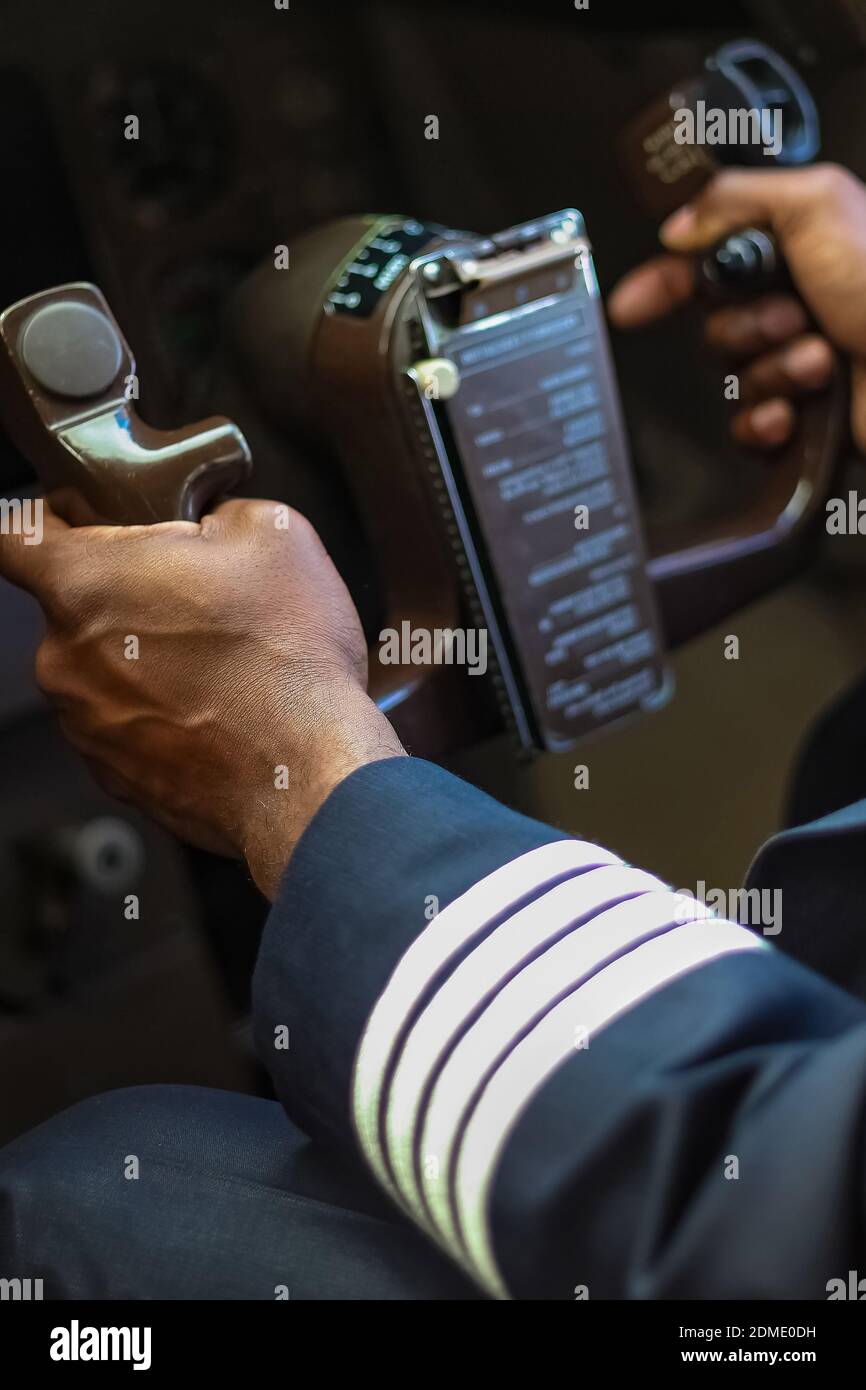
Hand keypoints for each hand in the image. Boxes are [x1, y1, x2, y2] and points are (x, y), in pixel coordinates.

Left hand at [0, 498, 404, 899]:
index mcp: (85, 584)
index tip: (81, 520)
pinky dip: (165, 715)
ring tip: (223, 665)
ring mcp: (85, 725)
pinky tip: (222, 711)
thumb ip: (215, 511)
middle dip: (131, 596)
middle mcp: (65, 659)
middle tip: (201, 601)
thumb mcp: (274, 533)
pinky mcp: (115, 776)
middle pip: (75, 606)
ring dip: (149, 660)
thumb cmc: (287, 661)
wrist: (309, 775)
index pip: (14, 534)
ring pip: (103, 670)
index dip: (50, 518)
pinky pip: (128, 725)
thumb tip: (209, 525)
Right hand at [608, 164, 865, 451]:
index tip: (630, 305)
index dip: (663, 282)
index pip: (707, 263)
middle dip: (746, 326)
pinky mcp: (805, 413)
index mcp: (796, 250)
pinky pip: (748, 423)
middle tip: (791, 315)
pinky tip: (798, 407)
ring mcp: (800, 359)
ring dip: (772, 369)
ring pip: (734, 376)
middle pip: (716, 326)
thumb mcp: (815, 204)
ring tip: (819, 358)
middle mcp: (796, 303)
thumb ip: (736, 200)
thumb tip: (680, 225)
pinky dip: (768, 417)